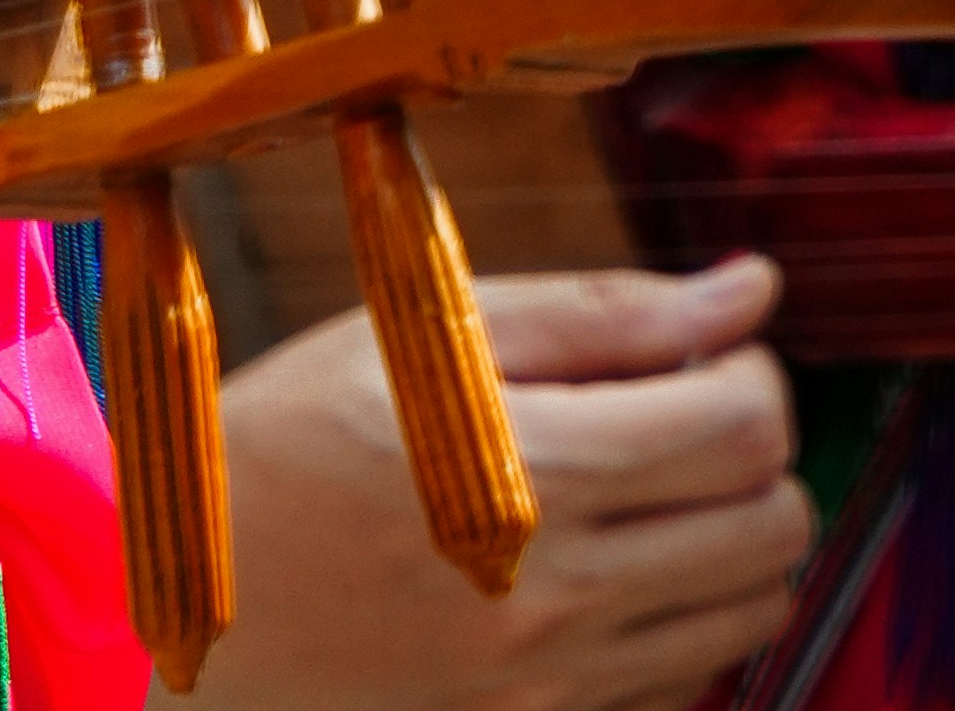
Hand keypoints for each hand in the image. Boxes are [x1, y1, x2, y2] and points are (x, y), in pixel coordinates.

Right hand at [204, 255, 808, 710]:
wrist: (181, 620)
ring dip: (724, 538)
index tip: (692, 348)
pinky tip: (598, 570)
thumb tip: (751, 285)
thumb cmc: (282, 450)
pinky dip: (676, 621)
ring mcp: (561, 691)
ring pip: (750, 613)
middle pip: (773, 527)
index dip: (742, 368)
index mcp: (532, 477)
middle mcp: (564, 603)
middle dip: (748, 451)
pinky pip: (686, 684)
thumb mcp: (413, 335)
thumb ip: (597, 313)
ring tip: (635, 488)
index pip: (746, 426)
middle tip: (668, 410)